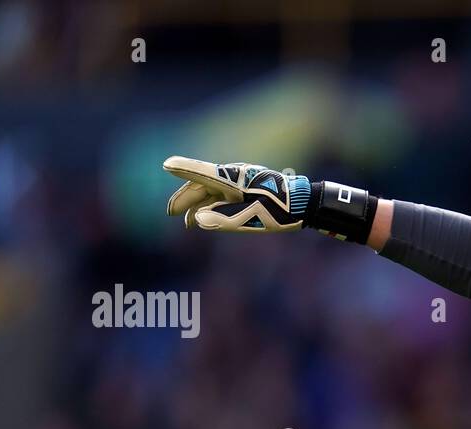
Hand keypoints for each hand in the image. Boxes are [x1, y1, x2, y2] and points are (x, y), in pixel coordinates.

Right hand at [164, 156, 309, 231]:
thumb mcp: (252, 220)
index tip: (166, 165)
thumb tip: (197, 219)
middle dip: (186, 198)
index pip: (204, 173)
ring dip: (197, 204)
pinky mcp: (245, 188)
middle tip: (171, 212)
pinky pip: (221, 194)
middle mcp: (234, 176)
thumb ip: (223, 221)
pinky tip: (204, 216)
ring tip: (186, 221)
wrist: (304, 204)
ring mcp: (239, 181)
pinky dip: (211, 204)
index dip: (184, 169)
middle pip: (203, 184)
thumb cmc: (280, 212)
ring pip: (211, 190)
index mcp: (235, 180)